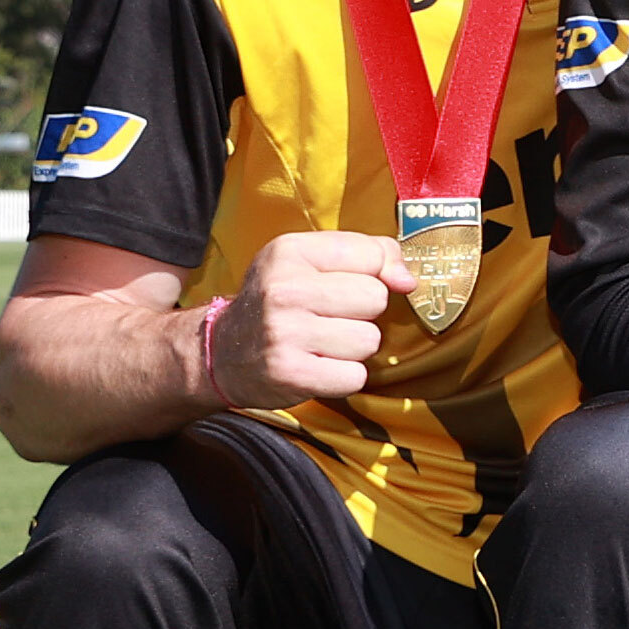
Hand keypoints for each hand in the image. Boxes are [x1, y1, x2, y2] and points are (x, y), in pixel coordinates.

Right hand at [215, 232, 398, 407]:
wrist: (220, 353)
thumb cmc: (278, 302)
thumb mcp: (309, 261)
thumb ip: (368, 253)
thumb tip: (408, 281)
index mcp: (289, 252)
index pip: (372, 254)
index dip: (372, 274)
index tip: (347, 285)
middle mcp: (283, 290)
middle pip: (375, 299)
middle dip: (362, 313)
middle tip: (329, 319)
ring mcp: (284, 333)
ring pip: (369, 340)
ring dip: (353, 348)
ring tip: (321, 343)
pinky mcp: (290, 374)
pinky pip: (355, 376)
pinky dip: (343, 377)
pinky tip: (317, 366)